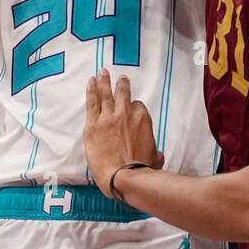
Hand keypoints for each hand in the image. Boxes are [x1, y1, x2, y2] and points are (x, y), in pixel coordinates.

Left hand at [84, 68, 162, 199]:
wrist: (123, 176)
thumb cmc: (142, 169)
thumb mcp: (156, 158)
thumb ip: (155, 152)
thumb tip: (157, 155)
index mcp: (142, 119)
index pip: (138, 106)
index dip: (134, 107)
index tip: (131, 108)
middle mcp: (125, 114)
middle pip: (122, 94)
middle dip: (121, 84)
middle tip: (120, 77)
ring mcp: (108, 118)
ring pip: (105, 94)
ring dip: (104, 82)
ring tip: (102, 72)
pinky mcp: (93, 125)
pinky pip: (92, 103)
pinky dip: (91, 91)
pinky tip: (90, 82)